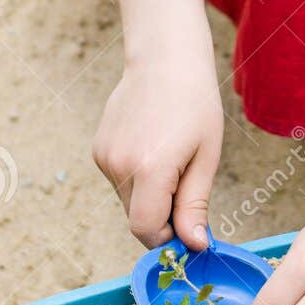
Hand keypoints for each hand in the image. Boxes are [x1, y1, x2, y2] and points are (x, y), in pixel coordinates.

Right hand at [92, 46, 222, 252]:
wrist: (166, 58)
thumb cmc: (196, 103)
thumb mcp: (206, 156)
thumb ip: (195, 204)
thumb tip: (193, 245)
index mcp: (149, 168)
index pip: (146, 230)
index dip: (167, 238)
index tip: (188, 228)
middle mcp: (118, 165)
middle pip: (137, 217)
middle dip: (162, 215)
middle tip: (187, 182)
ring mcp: (104, 156)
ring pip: (127, 200)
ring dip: (150, 194)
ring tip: (171, 155)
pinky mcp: (98, 148)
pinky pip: (119, 180)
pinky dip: (137, 177)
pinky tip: (154, 145)